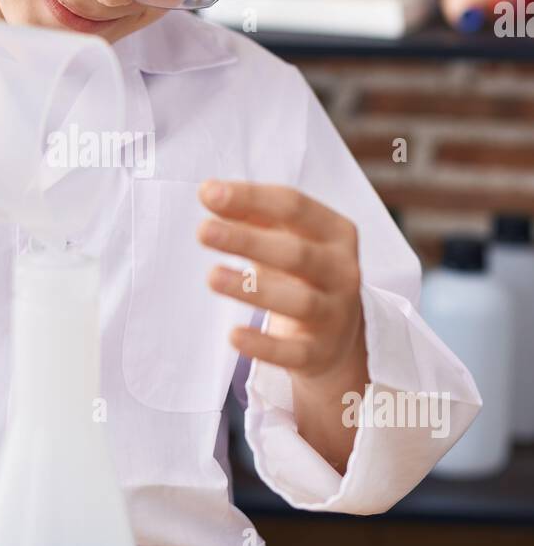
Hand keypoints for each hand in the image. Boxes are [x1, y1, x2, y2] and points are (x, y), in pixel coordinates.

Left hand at [197, 179, 367, 471]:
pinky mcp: (321, 353)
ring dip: (253, 290)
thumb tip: (209, 191)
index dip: (251, 198)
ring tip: (212, 276)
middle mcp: (343, 271)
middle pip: (296, 253)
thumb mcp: (284, 237)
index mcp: (336, 233)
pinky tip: (234, 336)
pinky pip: (293, 353)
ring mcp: (335, 314)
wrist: (338, 333)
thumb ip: (250, 213)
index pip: (294, 206)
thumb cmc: (301, 272)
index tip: (207, 193)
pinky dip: (264, 347)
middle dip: (248, 241)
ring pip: (299, 302)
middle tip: (203, 231)